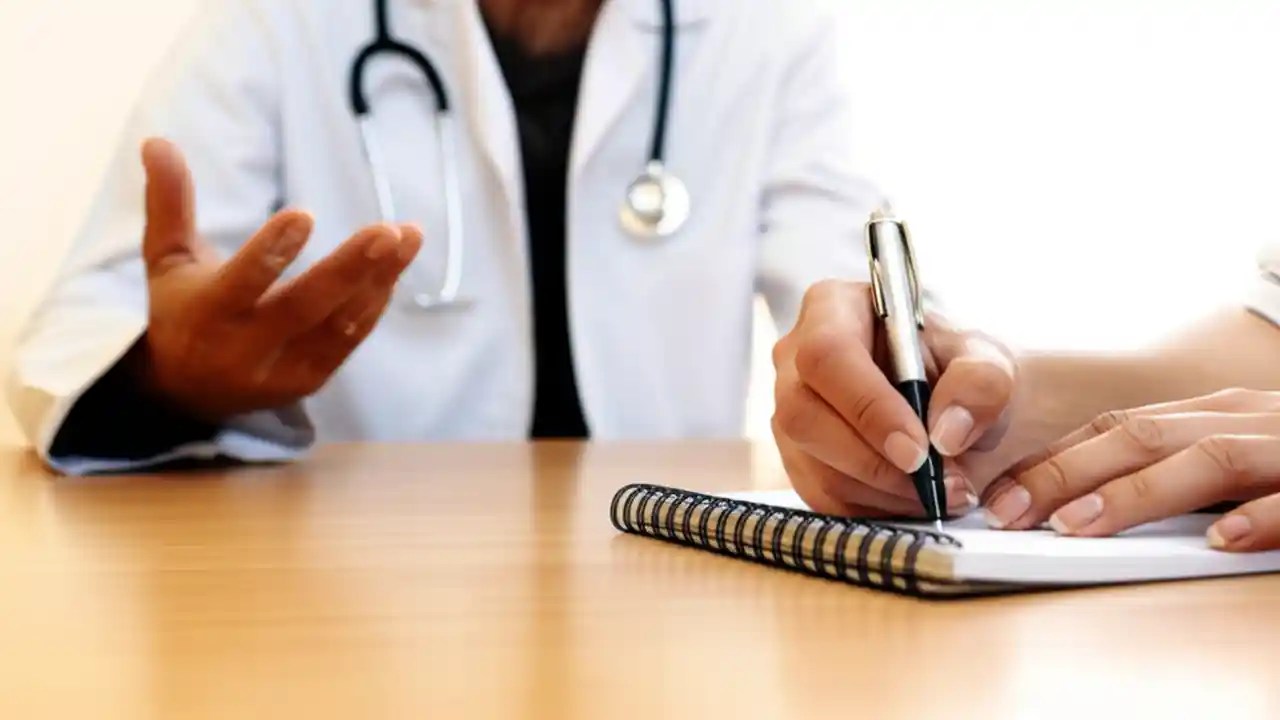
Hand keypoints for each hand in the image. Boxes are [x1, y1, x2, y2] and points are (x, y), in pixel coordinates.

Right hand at [134, 138, 421, 420]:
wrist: (188, 391)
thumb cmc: (182, 308)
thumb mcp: (167, 259)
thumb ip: (168, 203)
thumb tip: (157, 140)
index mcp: (206, 314)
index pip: (241, 284)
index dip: (272, 252)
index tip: (305, 214)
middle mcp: (245, 349)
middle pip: (304, 308)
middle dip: (348, 269)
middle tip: (387, 232)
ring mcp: (282, 370)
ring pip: (339, 325)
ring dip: (379, 279)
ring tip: (409, 235)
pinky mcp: (310, 380)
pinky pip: (350, 339)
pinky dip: (374, 301)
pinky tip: (397, 263)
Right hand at [772, 280, 1016, 517]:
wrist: (950, 401)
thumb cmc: (957, 367)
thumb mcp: (985, 359)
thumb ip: (980, 383)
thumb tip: (947, 433)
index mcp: (832, 308)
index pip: (829, 356)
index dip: (868, 408)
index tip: (918, 450)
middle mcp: (794, 357)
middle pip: (804, 416)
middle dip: (873, 463)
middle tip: (937, 485)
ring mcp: (787, 410)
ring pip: (813, 465)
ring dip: (881, 493)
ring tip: (939, 494)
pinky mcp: (796, 457)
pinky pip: (820, 498)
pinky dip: (872, 510)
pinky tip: (912, 500)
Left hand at [981, 388, 1279, 550]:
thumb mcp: (1234, 446)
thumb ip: (1173, 463)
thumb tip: (1082, 497)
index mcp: (1211, 414)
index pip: (1113, 429)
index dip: (1051, 460)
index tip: (996, 496)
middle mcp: (1243, 419)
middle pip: (1138, 436)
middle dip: (1064, 473)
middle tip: (1007, 513)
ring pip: (1206, 459)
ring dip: (1137, 493)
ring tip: (1080, 525)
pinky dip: (1262, 517)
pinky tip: (1221, 540)